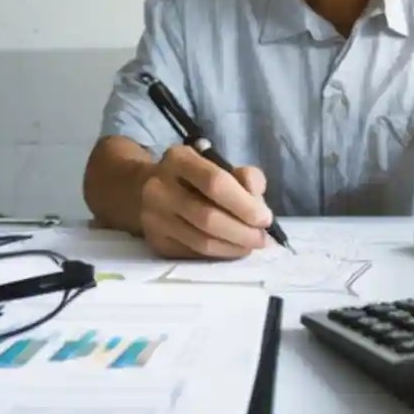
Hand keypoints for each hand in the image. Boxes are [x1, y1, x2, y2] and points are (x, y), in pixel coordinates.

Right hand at [138, 144, 272, 258]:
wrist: (148, 190)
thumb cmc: (195, 178)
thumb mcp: (220, 165)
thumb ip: (245, 177)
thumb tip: (258, 204)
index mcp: (179, 159)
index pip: (215, 182)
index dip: (244, 204)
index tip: (265, 219)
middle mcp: (159, 188)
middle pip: (207, 216)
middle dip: (241, 231)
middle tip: (262, 239)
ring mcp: (153, 217)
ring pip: (201, 241)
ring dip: (233, 247)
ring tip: (251, 246)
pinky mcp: (155, 242)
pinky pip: (193, 253)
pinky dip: (218, 254)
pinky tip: (231, 249)